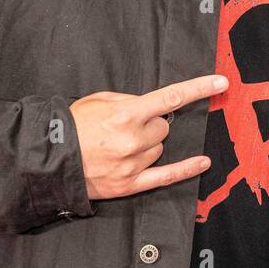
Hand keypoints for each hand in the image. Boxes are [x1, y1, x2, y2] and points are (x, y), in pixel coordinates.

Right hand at [70, 74, 225, 198]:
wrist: (47, 159)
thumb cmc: (72, 125)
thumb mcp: (98, 100)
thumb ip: (130, 100)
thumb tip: (154, 105)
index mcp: (126, 114)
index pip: (171, 97)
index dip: (199, 89)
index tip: (221, 83)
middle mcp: (133, 139)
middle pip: (163, 128)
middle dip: (151, 125)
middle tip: (127, 128)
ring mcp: (132, 164)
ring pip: (159, 148)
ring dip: (148, 145)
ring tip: (120, 146)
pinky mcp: (129, 184)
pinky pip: (165, 176)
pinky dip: (186, 169)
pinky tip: (203, 162)